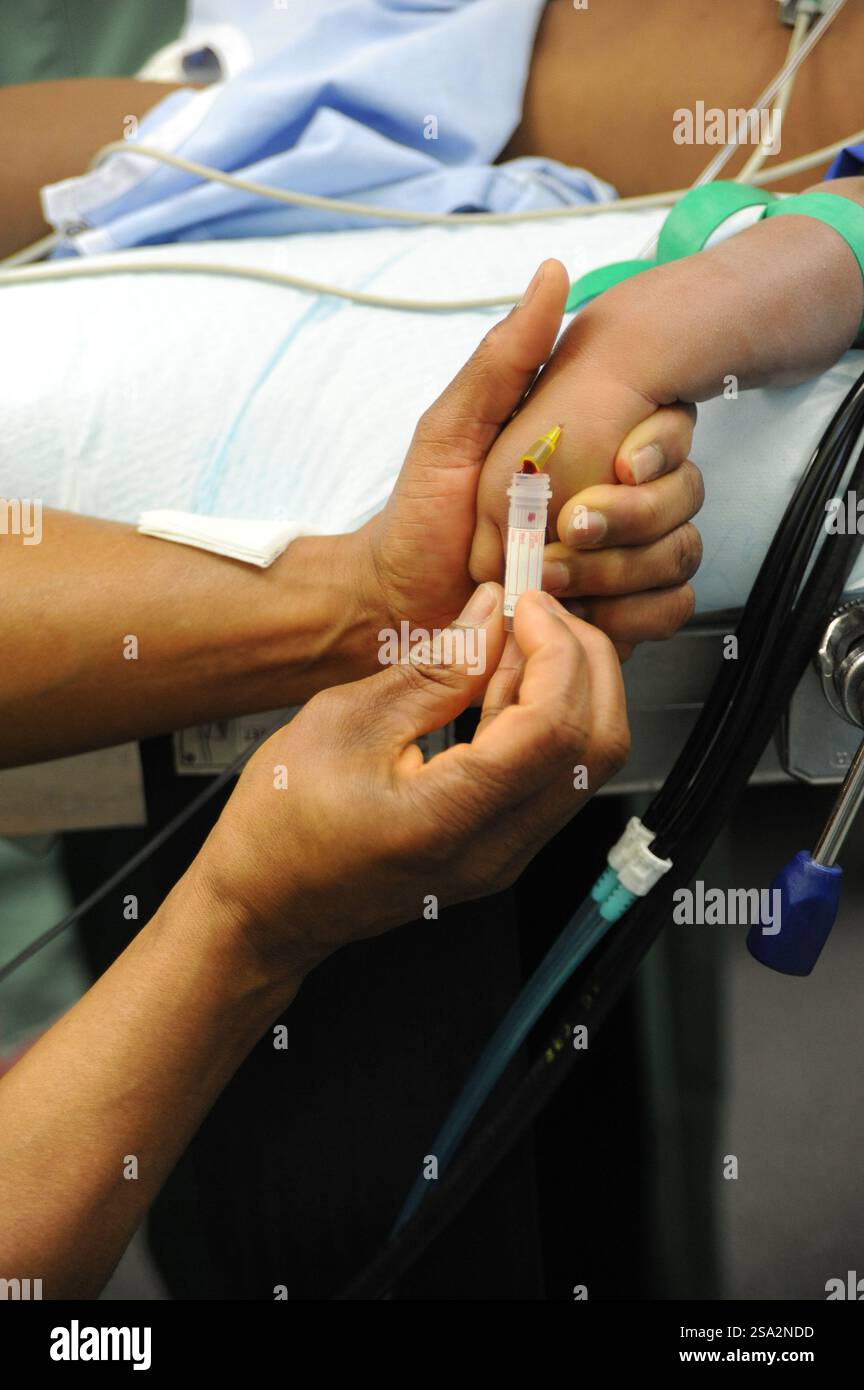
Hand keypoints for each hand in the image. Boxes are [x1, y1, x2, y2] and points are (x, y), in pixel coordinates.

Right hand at [196, 584, 627, 985]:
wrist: (267, 906)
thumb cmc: (282, 825)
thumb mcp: (345, 722)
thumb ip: (432, 671)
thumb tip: (489, 614)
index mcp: (447, 819)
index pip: (554, 728)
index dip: (557, 652)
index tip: (527, 604)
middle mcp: (493, 851)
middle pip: (596, 748)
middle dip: (585, 663)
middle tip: (538, 613)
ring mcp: (504, 859)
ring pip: (586, 765)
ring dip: (571, 689)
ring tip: (514, 643)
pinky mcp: (502, 852)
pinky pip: (555, 779)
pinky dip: (549, 720)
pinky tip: (505, 685)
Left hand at [358, 259, 701, 656]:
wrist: (399, 605)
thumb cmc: (422, 516)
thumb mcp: (452, 429)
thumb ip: (504, 360)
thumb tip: (552, 275)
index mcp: (589, 451)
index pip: (670, 434)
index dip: (659, 448)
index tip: (619, 463)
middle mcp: (617, 501)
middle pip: (684, 498)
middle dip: (629, 519)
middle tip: (565, 530)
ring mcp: (622, 562)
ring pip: (680, 556)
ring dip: (619, 572)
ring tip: (546, 579)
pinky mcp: (618, 617)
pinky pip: (667, 612)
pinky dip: (632, 617)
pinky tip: (580, 614)